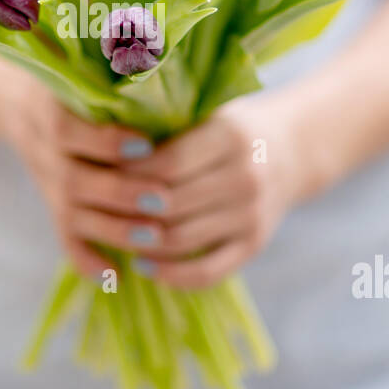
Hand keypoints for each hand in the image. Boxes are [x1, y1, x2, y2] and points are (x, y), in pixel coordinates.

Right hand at [0, 74, 172, 278]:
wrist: (11, 102)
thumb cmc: (66, 79)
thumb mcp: (76, 66)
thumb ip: (107, 60)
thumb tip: (150, 42)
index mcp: (48, 111)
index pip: (70, 131)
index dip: (105, 142)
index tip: (144, 146)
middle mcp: (43, 152)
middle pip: (76, 181)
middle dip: (122, 194)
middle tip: (165, 200)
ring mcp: (47, 184)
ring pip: (75, 216)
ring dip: (116, 230)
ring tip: (158, 237)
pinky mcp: (51, 207)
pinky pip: (65, 240)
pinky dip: (86, 261)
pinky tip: (116, 276)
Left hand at [118, 95, 295, 287]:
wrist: (292, 152)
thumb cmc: (231, 130)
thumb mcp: (208, 114)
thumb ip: (167, 125)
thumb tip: (104, 143)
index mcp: (230, 137)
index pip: (169, 162)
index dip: (129, 172)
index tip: (100, 171)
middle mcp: (245, 178)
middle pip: (172, 204)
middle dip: (128, 210)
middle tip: (96, 209)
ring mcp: (251, 216)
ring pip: (182, 239)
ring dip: (141, 243)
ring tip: (112, 235)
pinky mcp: (253, 246)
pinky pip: (207, 272)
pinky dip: (170, 274)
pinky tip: (142, 266)